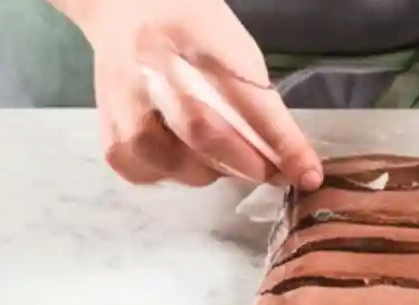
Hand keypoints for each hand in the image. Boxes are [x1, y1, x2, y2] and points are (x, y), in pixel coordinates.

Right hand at [54, 0, 322, 187]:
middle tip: (266, 169)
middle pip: (204, 133)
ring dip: (209, 170)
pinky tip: (180, 156)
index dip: (283, 144)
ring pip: (175, 162)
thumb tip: (286, 162)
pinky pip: (146, 173)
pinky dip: (172, 174)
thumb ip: (258, 104)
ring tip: (215, 152)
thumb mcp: (234, 50)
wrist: (126, 8)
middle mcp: (156, 70)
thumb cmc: (192, 31)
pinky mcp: (109, 130)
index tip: (308, 175)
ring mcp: (126, 102)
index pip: (250, 102)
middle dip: (247, 162)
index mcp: (199, 40)